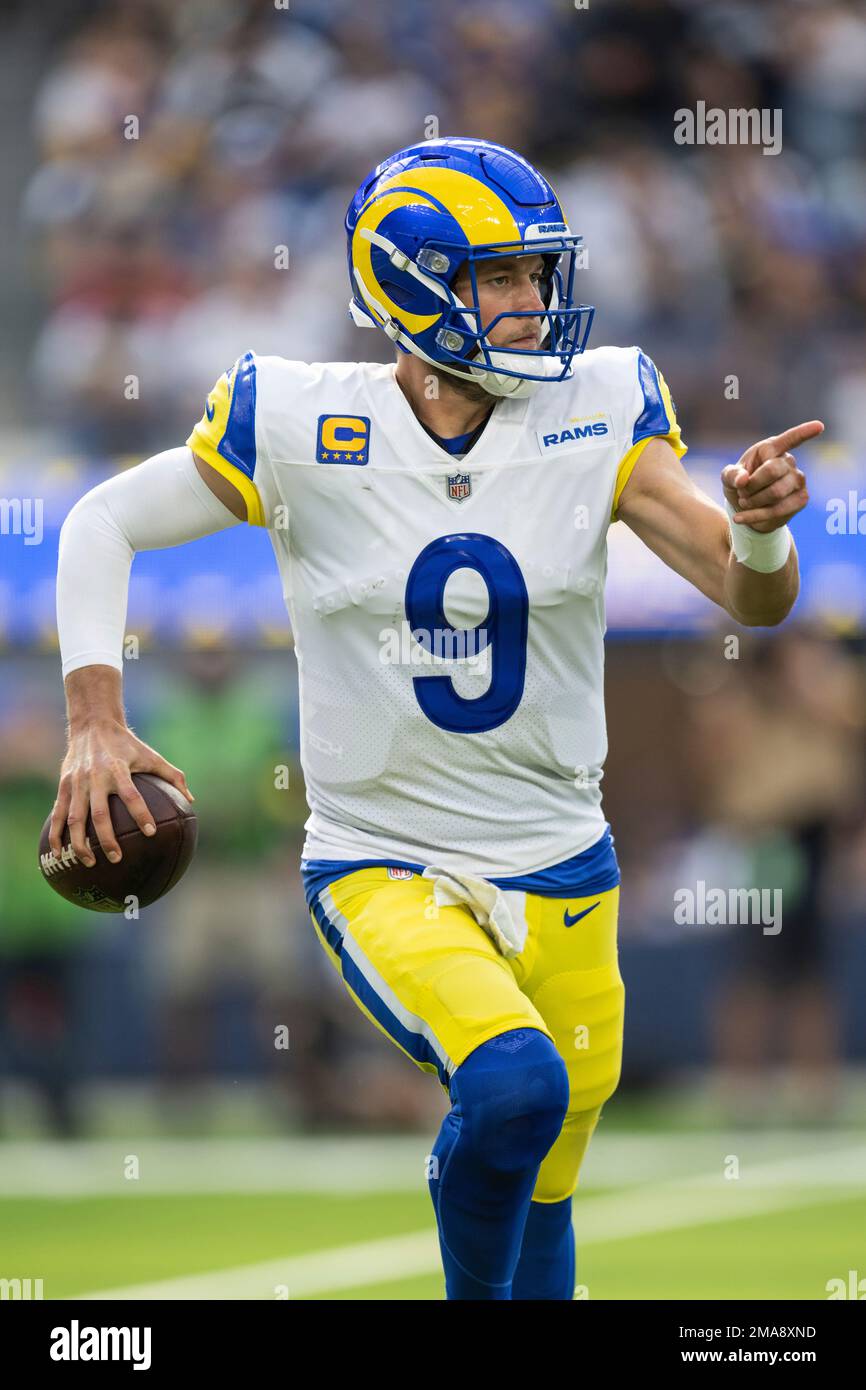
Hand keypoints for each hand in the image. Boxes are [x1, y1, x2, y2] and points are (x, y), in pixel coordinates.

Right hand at [49, 720, 193, 866]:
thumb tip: (191, 800)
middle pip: (99, 814)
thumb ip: (172, 776)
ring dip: (80, 843)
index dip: (140, 813)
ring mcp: (76, 783)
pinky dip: (57, 835)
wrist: (92, 724)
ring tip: (90, 862)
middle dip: (107, 839)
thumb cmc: (126, 744)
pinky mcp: (63, 786)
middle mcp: (95, 777)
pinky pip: (58, 814)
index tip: (150, 832)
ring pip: (75, 818)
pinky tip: (58, 854)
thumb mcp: (150, 755)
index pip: (131, 795)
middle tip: (117, 858)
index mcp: (118, 769)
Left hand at [721, 421, 821, 532]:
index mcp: (771, 448)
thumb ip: (731, 474)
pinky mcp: (801, 499)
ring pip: (776, 491)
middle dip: (751, 485)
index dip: (804, 432)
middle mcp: (789, 461)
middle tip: (742, 492)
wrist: (747, 510)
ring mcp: (798, 479)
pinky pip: (778, 509)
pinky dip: (754, 516)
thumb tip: (743, 480)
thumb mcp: (728, 477)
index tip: (819, 426)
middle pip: (773, 470)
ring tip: (744, 502)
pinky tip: (740, 518)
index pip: (790, 438)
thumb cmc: (740, 485)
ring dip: (752, 501)